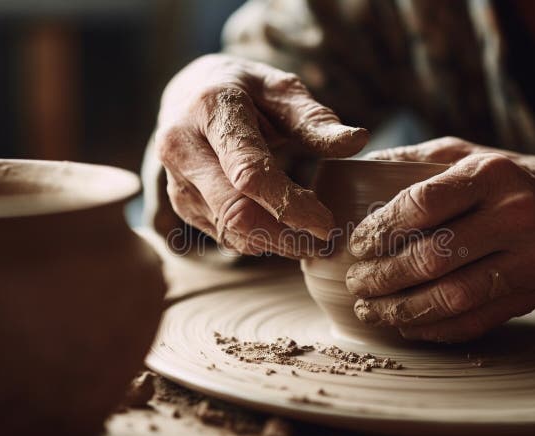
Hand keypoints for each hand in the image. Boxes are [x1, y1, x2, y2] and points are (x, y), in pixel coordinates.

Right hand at [156, 54, 367, 257]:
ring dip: (274, 243)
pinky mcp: (181, 204)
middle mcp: (182, 147)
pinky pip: (222, 234)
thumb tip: (357, 142)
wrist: (189, 94)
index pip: (249, 172)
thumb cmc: (245, 90)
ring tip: (311, 241)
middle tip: (325, 245)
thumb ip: (315, 120)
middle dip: (285, 236)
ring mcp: (176, 180)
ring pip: (228, 230)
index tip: (327, 224)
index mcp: (210, 110)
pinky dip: (257, 240)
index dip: (290, 205)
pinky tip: (283, 231)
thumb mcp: (281, 90)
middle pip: (235, 211)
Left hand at [345, 137, 534, 341]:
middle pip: (435, 257)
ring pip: (453, 297)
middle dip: (384, 276)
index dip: (382, 228)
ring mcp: (530, 260)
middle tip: (356, 283)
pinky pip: (475, 321)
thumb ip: (414, 160)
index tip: (358, 244)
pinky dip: (434, 328)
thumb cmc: (510, 180)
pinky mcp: (534, 295)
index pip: (424, 204)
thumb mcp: (468, 154)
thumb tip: (355, 168)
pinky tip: (405, 324)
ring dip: (402, 310)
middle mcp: (516, 216)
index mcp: (492, 175)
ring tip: (370, 310)